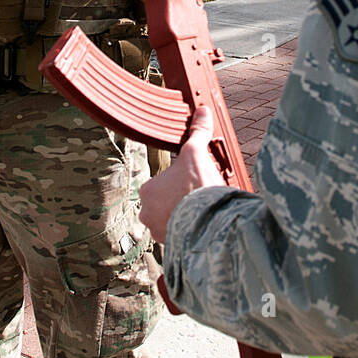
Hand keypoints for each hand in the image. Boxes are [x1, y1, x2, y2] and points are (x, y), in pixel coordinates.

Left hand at [138, 106, 222, 242]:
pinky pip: (179, 237)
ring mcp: (159, 232)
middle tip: (198, 197)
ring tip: (202, 212)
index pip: (159, 183)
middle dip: (179, 201)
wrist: (210, 222)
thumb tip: (202, 111)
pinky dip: (189, 233)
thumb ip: (197, 133)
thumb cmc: (197, 187)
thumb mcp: (197, 153)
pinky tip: (203, 226)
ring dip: (183, 218)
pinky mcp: (172, 246)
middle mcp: (147, 213)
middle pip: (164, 203)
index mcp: (147, 191)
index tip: (191, 182)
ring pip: (170, 221)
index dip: (178, 181)